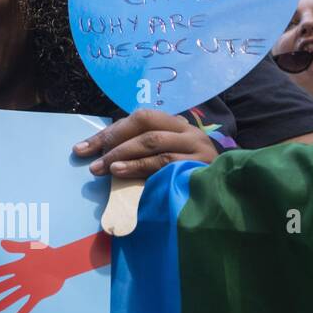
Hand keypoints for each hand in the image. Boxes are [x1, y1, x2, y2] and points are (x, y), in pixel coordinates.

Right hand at [0, 241, 67, 312]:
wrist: (62, 264)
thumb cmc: (47, 253)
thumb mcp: (30, 248)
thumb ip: (16, 247)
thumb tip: (1, 243)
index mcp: (19, 266)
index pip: (2, 271)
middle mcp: (23, 278)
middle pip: (5, 286)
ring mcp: (30, 287)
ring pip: (14, 297)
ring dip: (5, 303)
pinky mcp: (38, 294)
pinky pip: (29, 304)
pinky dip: (24, 310)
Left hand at [73, 109, 218, 178]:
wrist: (231, 193)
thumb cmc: (190, 179)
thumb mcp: (168, 160)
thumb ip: (145, 153)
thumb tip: (106, 157)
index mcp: (177, 125)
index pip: (139, 119)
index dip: (109, 132)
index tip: (82, 148)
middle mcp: (187, 131)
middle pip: (145, 123)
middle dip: (113, 139)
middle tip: (89, 158)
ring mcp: (195, 147)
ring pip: (152, 142)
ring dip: (122, 154)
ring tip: (102, 167)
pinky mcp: (197, 166)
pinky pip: (163, 163)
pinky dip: (139, 167)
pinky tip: (121, 173)